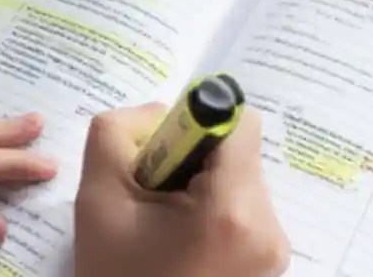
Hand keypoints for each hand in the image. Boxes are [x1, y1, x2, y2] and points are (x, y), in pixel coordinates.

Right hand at [74, 104, 289, 276]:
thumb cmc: (115, 276)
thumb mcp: (97, 199)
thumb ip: (116, 133)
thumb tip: (157, 113)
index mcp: (234, 210)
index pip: (239, 123)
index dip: (196, 122)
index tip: (162, 151)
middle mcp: (269, 228)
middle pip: (238, 154)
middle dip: (193, 161)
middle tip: (154, 195)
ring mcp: (275, 253)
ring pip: (241, 182)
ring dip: (201, 187)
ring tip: (164, 224)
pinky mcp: (269, 268)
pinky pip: (246, 213)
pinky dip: (213, 213)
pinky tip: (180, 242)